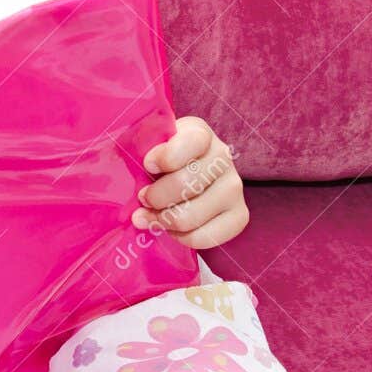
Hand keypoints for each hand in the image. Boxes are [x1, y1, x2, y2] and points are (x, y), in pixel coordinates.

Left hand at [131, 115, 247, 249]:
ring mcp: (234, 188)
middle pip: (187, 184)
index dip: (166, 158)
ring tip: (149, 216)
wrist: (186, 178)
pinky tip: (171, 229)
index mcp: (200, 134)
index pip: (191, 142)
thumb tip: (132, 166)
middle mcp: (223, 157)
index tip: (148, 166)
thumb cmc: (161, 161)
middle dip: (156, 197)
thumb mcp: (149, 145)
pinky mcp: (239, 216)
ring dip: (162, 220)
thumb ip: (141, 148)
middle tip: (143, 199)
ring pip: (191, 216)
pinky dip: (180, 238)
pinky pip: (204, 237)